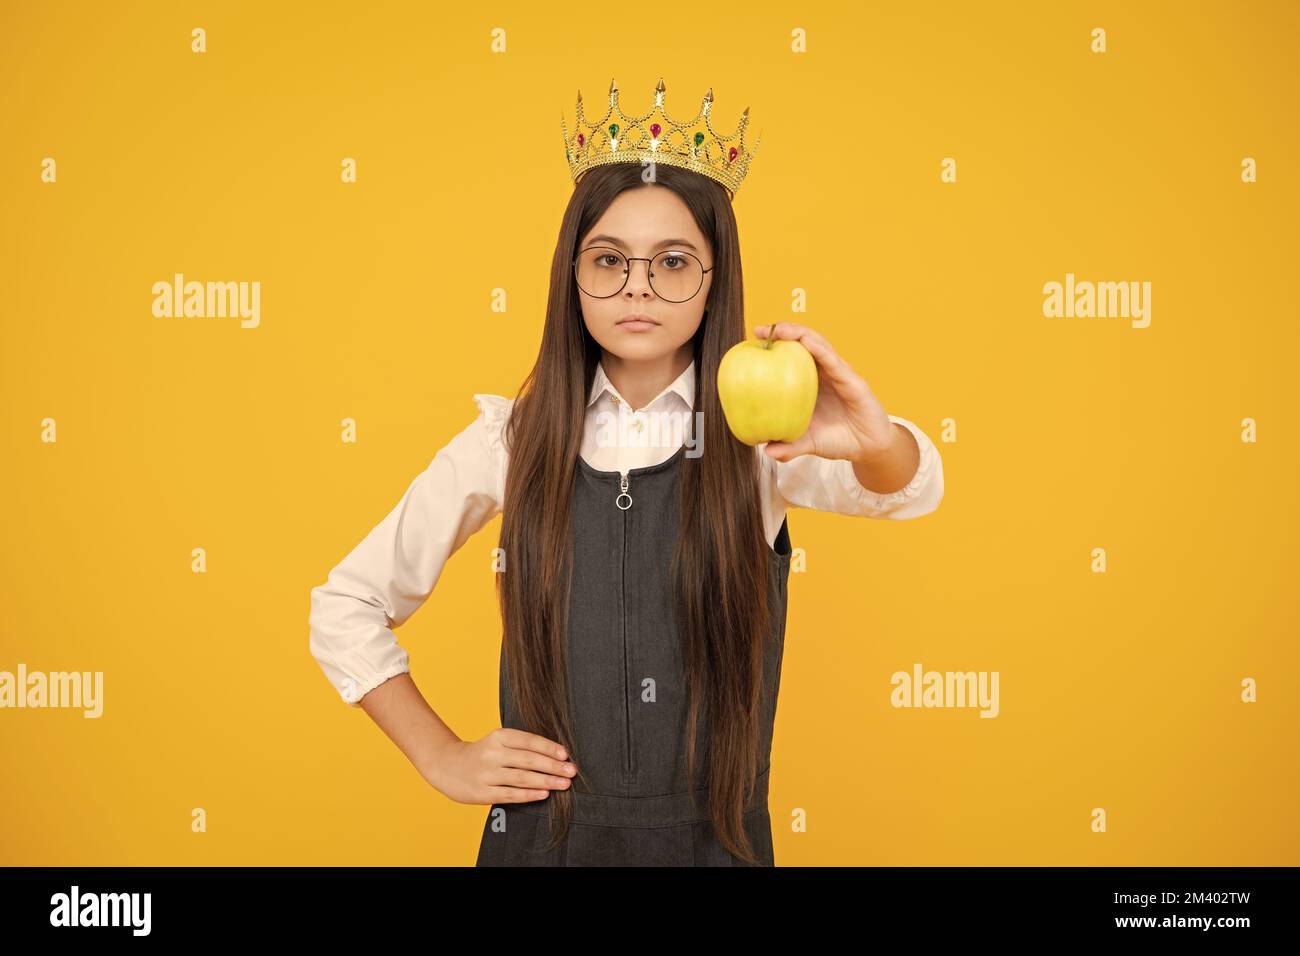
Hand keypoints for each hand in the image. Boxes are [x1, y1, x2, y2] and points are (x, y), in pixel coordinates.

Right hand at [426, 728, 576, 805]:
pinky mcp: (482, 792)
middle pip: (528, 760)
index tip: (566, 754)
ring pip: (522, 778)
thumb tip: (556, 756)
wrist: (447, 766)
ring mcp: (486, 774)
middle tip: (571, 771)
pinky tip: (544, 794)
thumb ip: (521, 746)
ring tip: (564, 784)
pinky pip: (510, 794)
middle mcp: (492, 753)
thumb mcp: (498, 741)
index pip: (528, 741)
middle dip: (553, 766)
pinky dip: (529, 795)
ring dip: (546, 781)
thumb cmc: (483, 753)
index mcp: (498, 736)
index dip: (549, 747)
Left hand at [752, 322, 900, 462]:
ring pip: (818, 345)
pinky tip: (807, 343)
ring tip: (780, 329)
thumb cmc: (838, 439)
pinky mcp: (853, 381)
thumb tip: (765, 450)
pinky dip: (820, 350)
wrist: (869, 448)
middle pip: (803, 343)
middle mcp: (824, 373)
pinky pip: (834, 362)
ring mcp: (839, 374)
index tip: (753, 338)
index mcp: (811, 382)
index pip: (791, 356)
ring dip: (799, 334)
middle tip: (760, 330)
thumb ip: (789, 447)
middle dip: (782, 331)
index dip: (774, 345)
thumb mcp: (809, 444)